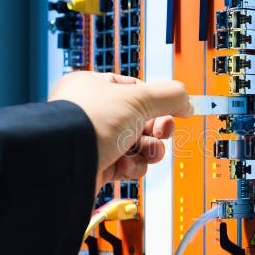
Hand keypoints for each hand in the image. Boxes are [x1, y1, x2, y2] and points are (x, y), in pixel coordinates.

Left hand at [49, 71, 193, 191]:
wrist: (66, 162)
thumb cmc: (90, 122)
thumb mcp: (139, 98)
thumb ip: (170, 96)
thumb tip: (187, 102)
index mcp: (95, 87)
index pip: (136, 90)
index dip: (157, 103)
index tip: (173, 112)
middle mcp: (93, 113)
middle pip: (141, 121)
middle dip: (156, 131)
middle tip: (161, 133)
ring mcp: (94, 141)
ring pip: (136, 145)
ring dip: (147, 151)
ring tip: (146, 153)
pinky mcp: (96, 166)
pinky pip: (126, 165)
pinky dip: (131, 166)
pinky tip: (125, 165)